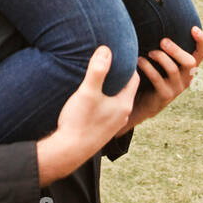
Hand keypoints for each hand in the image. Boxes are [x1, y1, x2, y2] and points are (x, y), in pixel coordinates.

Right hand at [36, 46, 138, 183]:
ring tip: (100, 74)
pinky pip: (108, 108)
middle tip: (108, 59)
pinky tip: (91, 95)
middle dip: (118, 74)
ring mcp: (112, 124)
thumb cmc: (79, 121)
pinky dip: (104, 98)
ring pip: (116, 99)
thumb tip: (106, 49)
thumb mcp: (87, 92)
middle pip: (125, 88)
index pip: (134, 78)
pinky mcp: (102, 129)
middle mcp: (122, 115)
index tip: (118, 52)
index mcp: (124, 104)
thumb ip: (97, 70)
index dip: (127, 63)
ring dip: (110, 87)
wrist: (68, 152)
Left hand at [120, 25, 202, 131]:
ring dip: (160, 57)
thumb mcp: (161, 59)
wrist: (141, 101)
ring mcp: (176, 88)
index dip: (201, 41)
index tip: (194, 28)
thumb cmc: (151, 72)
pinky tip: (139, 61)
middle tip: (162, 41)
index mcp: (188, 67)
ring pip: (173, 69)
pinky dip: (148, 68)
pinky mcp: (164, 96)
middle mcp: (186, 78)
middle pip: (190, 62)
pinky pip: (158, 79)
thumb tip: (156, 14)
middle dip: (176, 50)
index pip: (201, 53)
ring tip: (148, 52)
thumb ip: (164, 44)